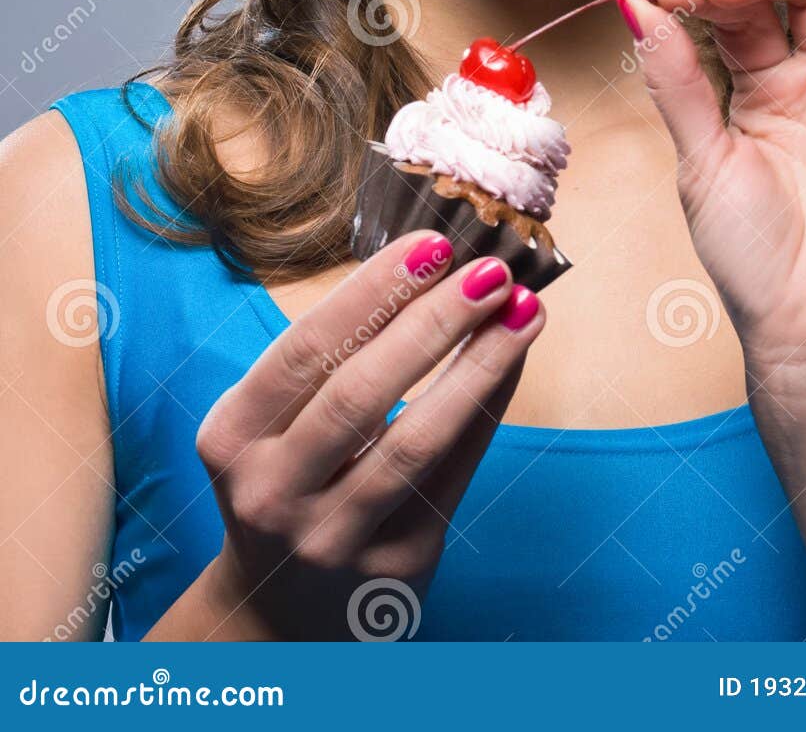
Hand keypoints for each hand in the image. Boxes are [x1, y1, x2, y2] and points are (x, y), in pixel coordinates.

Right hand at [194, 232, 542, 639]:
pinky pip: (453, 474)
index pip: (306, 348)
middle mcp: (272, 492)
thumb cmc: (290, 478)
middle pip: (359, 393)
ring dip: (478, 366)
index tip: (430, 244)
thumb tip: (432, 265)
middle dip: (432, 322)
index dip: (372, 291)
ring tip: (523, 308)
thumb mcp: (275, 423)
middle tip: (488, 267)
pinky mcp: (394, 567)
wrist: (281, 611)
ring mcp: (333, 538)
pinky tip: (514, 359)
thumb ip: (335, 357)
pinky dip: (487, 408)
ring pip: (415, 442)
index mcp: (232, 437)